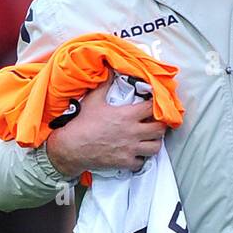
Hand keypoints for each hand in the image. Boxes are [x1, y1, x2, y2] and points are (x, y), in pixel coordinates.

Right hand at [45, 78, 166, 177]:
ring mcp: (130, 148)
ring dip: (154, 142)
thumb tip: (109, 70)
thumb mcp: (94, 100)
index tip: (155, 106)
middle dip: (161, 125)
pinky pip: (142, 162)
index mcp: (127, 115)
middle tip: (156, 123)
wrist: (72, 147)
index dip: (156, 106)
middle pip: (160, 129)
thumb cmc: (82, 124)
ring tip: (149, 139)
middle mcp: (133, 132)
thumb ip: (104, 84)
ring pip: (156, 147)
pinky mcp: (125, 162)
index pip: (152, 108)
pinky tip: (136, 154)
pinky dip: (141, 159)